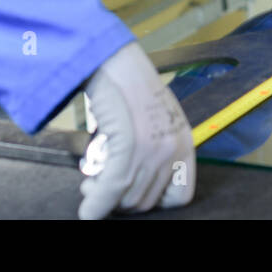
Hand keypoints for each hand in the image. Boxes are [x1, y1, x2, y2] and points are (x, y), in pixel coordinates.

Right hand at [78, 42, 193, 218]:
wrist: (113, 61)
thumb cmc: (127, 87)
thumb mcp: (152, 121)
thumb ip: (150, 152)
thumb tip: (129, 185)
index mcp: (183, 142)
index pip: (180, 196)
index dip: (154, 201)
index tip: (132, 195)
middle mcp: (173, 149)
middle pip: (147, 201)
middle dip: (120, 200)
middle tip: (100, 188)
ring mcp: (153, 149)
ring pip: (127, 199)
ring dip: (104, 198)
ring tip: (92, 183)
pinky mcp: (130, 147)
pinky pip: (111, 191)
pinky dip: (96, 206)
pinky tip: (88, 211)